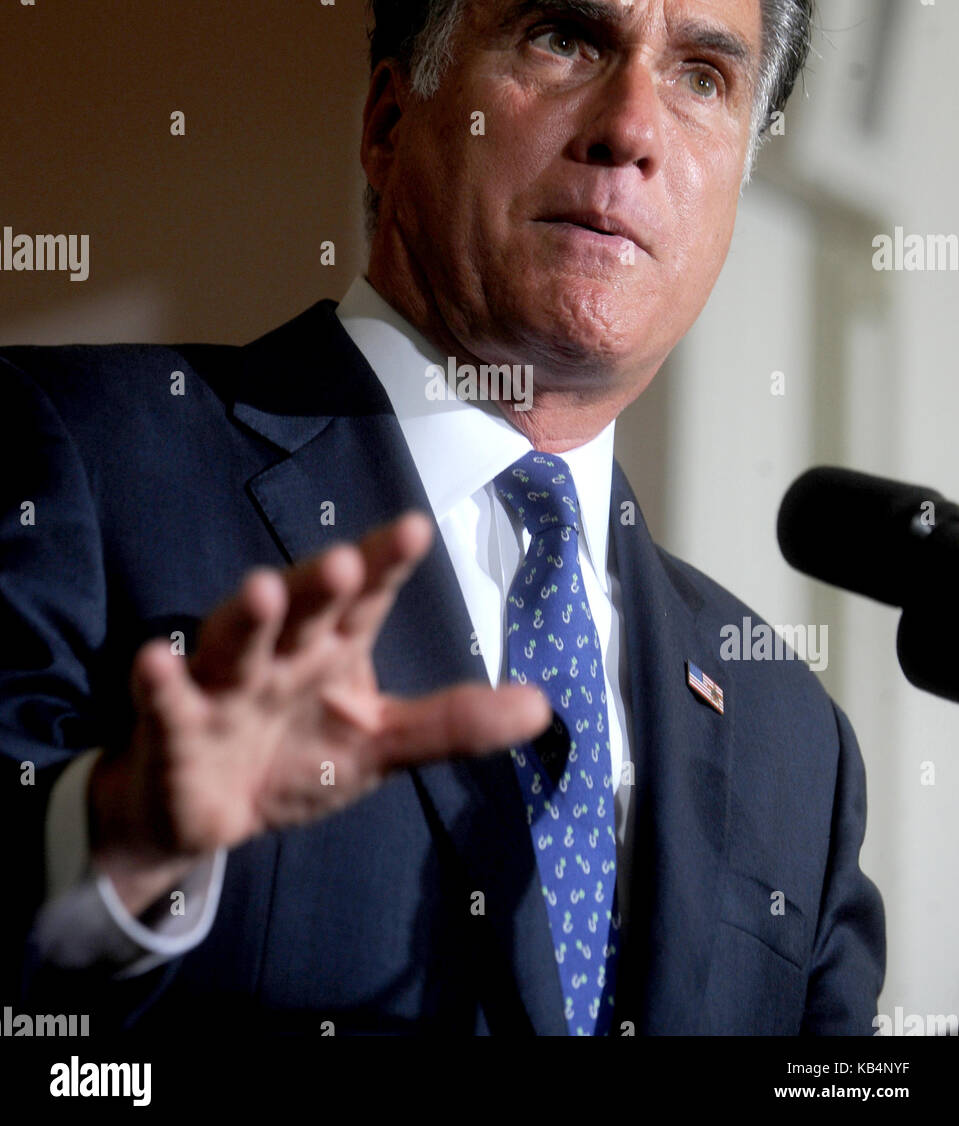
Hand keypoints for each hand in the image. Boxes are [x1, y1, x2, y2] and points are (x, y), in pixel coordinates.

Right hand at [88, 512, 549, 913]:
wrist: (212, 815)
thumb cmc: (299, 760)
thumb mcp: (381, 745)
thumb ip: (454, 724)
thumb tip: (543, 706)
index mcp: (334, 648)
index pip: (366, 598)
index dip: (385, 564)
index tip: (414, 528)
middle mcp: (283, 652)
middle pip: (303, 609)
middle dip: (319, 583)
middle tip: (340, 559)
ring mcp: (227, 684)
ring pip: (237, 641)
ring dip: (247, 615)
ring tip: (263, 588)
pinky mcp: (176, 725)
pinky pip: (166, 701)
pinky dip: (161, 683)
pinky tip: (158, 660)